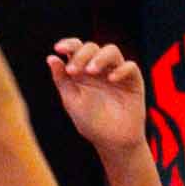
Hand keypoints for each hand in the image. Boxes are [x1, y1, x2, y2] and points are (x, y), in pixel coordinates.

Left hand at [46, 38, 148, 154]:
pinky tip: (111, 79)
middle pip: (92, 47)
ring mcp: (117, 73)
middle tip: (74, 70)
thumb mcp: (71, 101)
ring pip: (111, 50)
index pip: (76, 49)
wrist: (112, 141)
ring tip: (91, 71)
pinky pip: (130, 66)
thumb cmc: (90, 122)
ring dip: (100, 57)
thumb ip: (62, 80)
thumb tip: (51, 58)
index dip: (68, 44)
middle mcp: (99, 68)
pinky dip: (121, 69)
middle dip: (82, 55)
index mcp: (82, 71)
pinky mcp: (133, 81)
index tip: (58, 48)